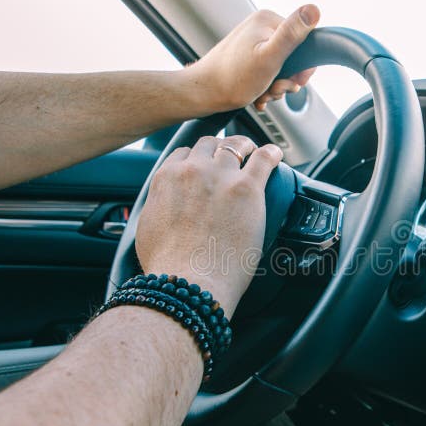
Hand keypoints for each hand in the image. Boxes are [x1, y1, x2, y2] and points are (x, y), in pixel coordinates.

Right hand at [135, 136, 282, 317]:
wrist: (190, 280)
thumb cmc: (170, 266)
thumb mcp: (149, 230)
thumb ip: (159, 211)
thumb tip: (164, 213)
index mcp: (167, 179)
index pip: (184, 154)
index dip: (197, 158)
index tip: (206, 165)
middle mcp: (193, 171)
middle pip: (209, 145)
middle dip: (220, 149)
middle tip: (231, 159)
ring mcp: (221, 177)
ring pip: (235, 146)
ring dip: (245, 148)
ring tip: (253, 153)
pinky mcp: (247, 188)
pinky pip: (264, 158)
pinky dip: (271, 154)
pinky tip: (276, 154)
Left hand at [177, 5, 319, 114]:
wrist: (204, 93)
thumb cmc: (233, 79)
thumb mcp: (269, 58)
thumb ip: (292, 35)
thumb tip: (314, 10)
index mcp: (268, 21)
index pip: (303, 42)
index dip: (303, 68)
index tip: (293, 82)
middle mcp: (261, 27)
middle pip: (292, 57)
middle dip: (287, 80)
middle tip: (274, 89)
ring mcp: (253, 41)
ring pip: (281, 68)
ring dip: (276, 86)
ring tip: (264, 93)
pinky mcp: (248, 55)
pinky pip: (268, 71)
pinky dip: (266, 87)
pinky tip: (258, 95)